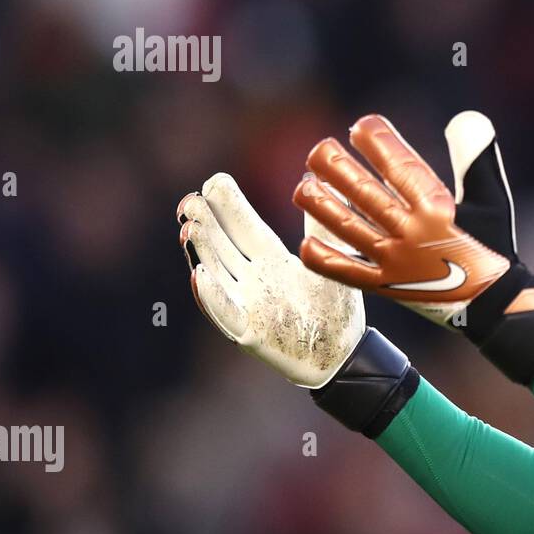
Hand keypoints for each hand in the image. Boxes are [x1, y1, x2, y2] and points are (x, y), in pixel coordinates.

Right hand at [177, 172, 365, 388]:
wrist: (345, 353)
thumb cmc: (336, 306)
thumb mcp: (331, 259)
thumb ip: (323, 224)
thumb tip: (323, 181)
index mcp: (272, 259)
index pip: (245, 226)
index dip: (229, 205)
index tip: (214, 180)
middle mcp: (254, 279)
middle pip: (224, 245)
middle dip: (206, 223)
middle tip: (190, 199)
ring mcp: (249, 304)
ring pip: (218, 273)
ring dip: (202, 252)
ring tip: (188, 228)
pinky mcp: (251, 333)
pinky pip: (227, 314)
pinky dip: (212, 296)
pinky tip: (199, 274)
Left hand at [292, 111, 533, 384]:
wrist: (493, 303)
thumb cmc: (492, 244)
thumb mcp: (491, 198)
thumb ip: (476, 157)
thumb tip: (464, 117)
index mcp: (437, 209)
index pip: (401, 168)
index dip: (378, 143)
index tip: (361, 126)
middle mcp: (412, 234)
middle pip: (366, 194)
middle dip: (338, 168)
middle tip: (319, 150)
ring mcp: (395, 263)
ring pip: (350, 229)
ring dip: (323, 206)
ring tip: (304, 185)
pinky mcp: (386, 287)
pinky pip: (347, 273)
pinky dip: (325, 259)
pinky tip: (307, 242)